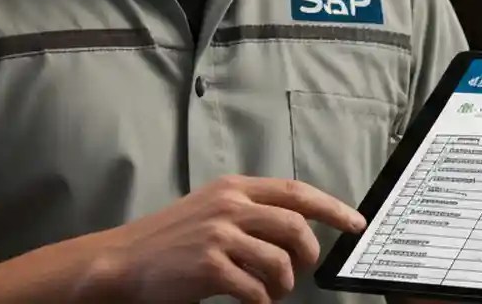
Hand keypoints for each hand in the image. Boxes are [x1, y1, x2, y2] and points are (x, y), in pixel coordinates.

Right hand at [93, 175, 365, 303]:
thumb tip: (297, 227)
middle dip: (309, 254)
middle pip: (296, 227)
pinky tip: (248, 300)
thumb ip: (248, 210)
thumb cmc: (170, 239)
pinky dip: (260, 302)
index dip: (332, 207)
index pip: (295, 192)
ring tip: (269, 290)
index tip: (357, 224)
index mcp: (232, 188)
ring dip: (283, 285)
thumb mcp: (210, 209)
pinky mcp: (210, 266)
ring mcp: (219, 235)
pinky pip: (257, 291)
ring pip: (281, 262)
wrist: (124, 261)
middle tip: (301, 270)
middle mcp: (229, 206)